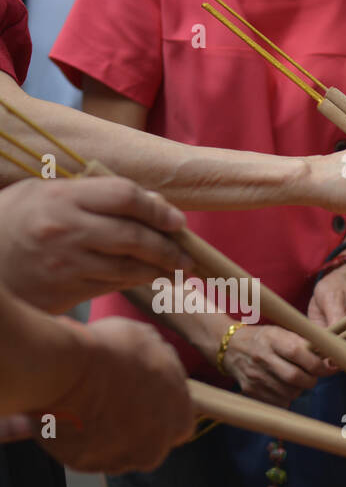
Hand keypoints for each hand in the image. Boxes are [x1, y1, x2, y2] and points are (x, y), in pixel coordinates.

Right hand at [0, 177, 190, 311]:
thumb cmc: (15, 222)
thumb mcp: (43, 194)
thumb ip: (94, 194)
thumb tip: (151, 201)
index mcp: (61, 197)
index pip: (125, 196)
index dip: (157, 209)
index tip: (177, 221)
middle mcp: (66, 230)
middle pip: (135, 236)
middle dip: (168, 246)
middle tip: (186, 254)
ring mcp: (67, 264)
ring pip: (130, 267)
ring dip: (160, 269)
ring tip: (177, 268)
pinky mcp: (68, 291)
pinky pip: (115, 285)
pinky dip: (138, 282)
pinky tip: (151, 278)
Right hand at [35, 318, 192, 473]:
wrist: (68, 369)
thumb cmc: (111, 350)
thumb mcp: (148, 341)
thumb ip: (160, 361)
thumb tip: (158, 361)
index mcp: (180, 422)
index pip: (176, 426)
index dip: (157, 412)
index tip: (137, 398)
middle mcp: (155, 449)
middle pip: (146, 444)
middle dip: (130, 428)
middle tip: (107, 402)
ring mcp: (120, 460)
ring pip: (114, 452)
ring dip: (102, 435)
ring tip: (82, 405)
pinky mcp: (86, 464)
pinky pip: (82, 454)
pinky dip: (75, 439)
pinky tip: (66, 415)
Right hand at [221, 323, 332, 407]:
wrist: (231, 348)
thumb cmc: (265, 340)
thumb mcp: (282, 333)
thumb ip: (306, 345)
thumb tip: (334, 360)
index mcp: (273, 339)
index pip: (299, 353)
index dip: (318, 364)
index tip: (328, 367)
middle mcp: (262, 358)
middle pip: (296, 377)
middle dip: (311, 380)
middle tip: (312, 376)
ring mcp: (255, 376)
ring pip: (290, 393)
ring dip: (300, 390)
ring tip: (295, 380)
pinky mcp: (251, 391)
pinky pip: (280, 402)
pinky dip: (287, 397)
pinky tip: (282, 387)